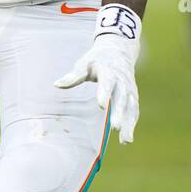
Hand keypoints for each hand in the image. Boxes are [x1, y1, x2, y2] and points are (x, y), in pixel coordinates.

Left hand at [54, 4, 140, 143]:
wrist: (118, 50)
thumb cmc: (96, 60)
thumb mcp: (84, 64)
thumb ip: (73, 76)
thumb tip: (56, 84)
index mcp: (109, 70)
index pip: (108, 82)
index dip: (104, 93)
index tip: (101, 106)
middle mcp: (122, 80)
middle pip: (122, 97)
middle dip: (119, 113)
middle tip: (115, 127)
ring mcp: (130, 89)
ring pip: (131, 107)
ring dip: (129, 124)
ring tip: (125, 141)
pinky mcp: (133, 96)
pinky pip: (134, 111)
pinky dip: (132, 124)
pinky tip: (126, 139)